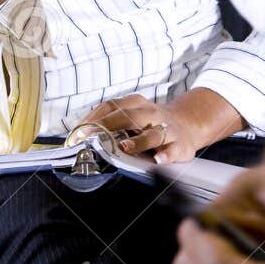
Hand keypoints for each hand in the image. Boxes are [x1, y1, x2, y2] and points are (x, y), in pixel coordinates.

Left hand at [79, 93, 204, 162]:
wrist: (188, 125)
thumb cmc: (151, 124)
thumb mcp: (132, 117)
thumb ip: (111, 124)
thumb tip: (78, 137)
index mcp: (136, 104)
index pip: (111, 107)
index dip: (92, 120)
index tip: (76, 135)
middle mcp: (151, 113)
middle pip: (129, 116)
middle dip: (108, 126)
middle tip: (91, 139)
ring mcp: (167, 129)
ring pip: (153, 133)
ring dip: (138, 141)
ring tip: (125, 147)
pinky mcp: (179, 144)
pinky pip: (172, 149)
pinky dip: (166, 154)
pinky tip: (158, 159)